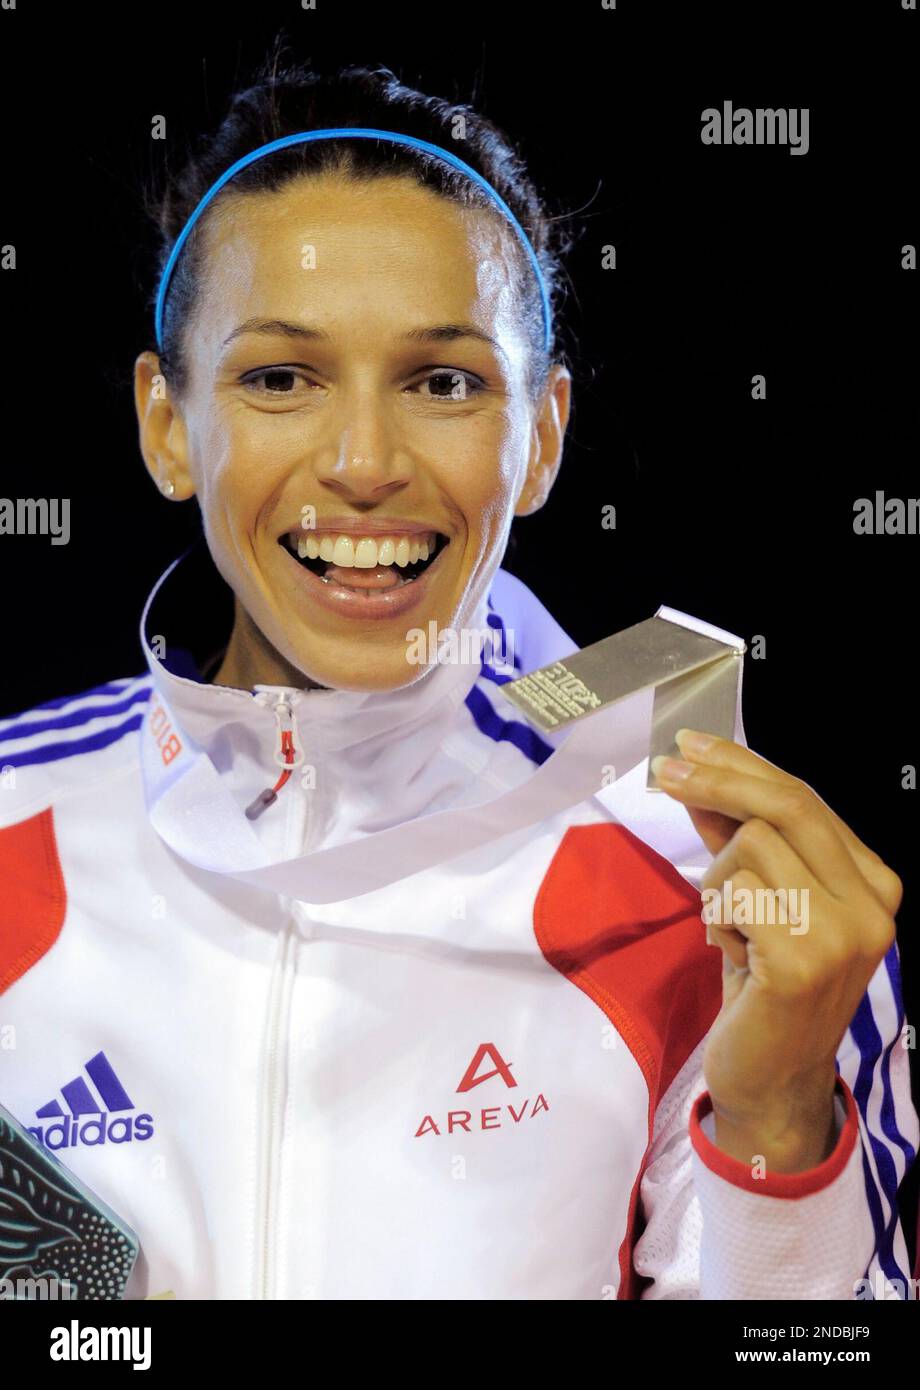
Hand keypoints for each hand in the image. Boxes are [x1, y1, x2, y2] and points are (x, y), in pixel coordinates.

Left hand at [651, 729, 901, 1172]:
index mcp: (873, 883)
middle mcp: (874, 903)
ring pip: (749, 845)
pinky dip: (717, 917)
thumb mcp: (755, 901)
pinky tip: (733, 954)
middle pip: (786, 805)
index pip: (806, 798)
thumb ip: (739, 839)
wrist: (772, 1079)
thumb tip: (702, 777)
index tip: (693, 744)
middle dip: (718, 780)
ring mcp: (844, 932)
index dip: (744, 764)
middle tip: (667, 770)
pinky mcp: (804, 959)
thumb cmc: (763, 987)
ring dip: (717, 882)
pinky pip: (734, 892)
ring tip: (731, 931)